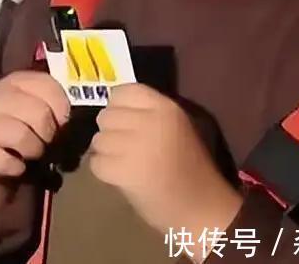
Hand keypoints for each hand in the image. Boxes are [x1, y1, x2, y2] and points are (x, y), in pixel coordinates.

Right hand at [0, 71, 70, 227]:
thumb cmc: (16, 129)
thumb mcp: (34, 108)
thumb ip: (54, 105)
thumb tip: (71, 123)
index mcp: (17, 81)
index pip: (50, 86)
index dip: (62, 110)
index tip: (59, 123)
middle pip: (41, 115)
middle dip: (48, 135)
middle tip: (41, 141)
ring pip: (26, 139)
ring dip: (33, 152)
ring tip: (25, 152)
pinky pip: (10, 163)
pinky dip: (17, 168)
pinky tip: (11, 163)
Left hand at [90, 85, 241, 245]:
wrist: (202, 208)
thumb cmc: (190, 168)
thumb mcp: (177, 126)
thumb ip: (148, 112)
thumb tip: (114, 108)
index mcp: (165, 107)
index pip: (123, 91)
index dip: (118, 107)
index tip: (125, 121)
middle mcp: (149, 122)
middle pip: (106, 116)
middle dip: (111, 132)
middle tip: (125, 148)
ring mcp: (135, 146)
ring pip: (98, 140)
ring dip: (106, 153)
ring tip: (124, 163)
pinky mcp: (123, 171)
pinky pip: (96, 163)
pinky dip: (104, 172)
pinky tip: (121, 178)